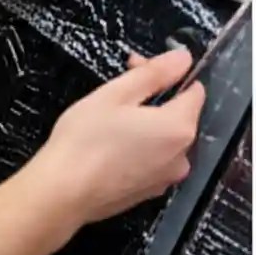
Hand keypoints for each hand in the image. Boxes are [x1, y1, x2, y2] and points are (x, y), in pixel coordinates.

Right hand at [25, 49, 204, 225]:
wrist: (61, 196)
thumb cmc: (86, 139)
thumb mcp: (117, 94)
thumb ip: (155, 74)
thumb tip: (184, 58)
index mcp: (179, 128)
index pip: (194, 90)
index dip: (167, 74)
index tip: (136, 69)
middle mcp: (181, 156)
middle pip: (179, 115)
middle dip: (154, 97)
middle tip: (117, 89)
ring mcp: (165, 179)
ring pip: (164, 138)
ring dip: (145, 123)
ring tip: (109, 117)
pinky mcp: (148, 193)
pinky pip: (153, 160)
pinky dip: (139, 147)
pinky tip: (109, 145)